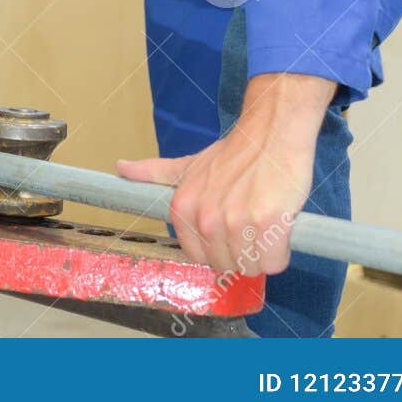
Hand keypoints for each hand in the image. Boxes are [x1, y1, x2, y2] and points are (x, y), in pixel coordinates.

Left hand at [115, 73, 334, 276]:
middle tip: (251, 225)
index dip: (218, 249)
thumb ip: (155, 173)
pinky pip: (274, 262)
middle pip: (226, 266)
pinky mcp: (268, 223)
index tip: (229, 231)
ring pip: (251, 267)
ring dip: (262, 254)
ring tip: (264, 224)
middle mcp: (205, 218)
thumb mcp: (188, 164)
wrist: (271, 133)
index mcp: (183, 208)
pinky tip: (280, 228)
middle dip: (241, 253)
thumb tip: (121, 167)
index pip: (199, 258)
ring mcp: (236, 221)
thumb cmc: (233, 153)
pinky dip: (280, 252)